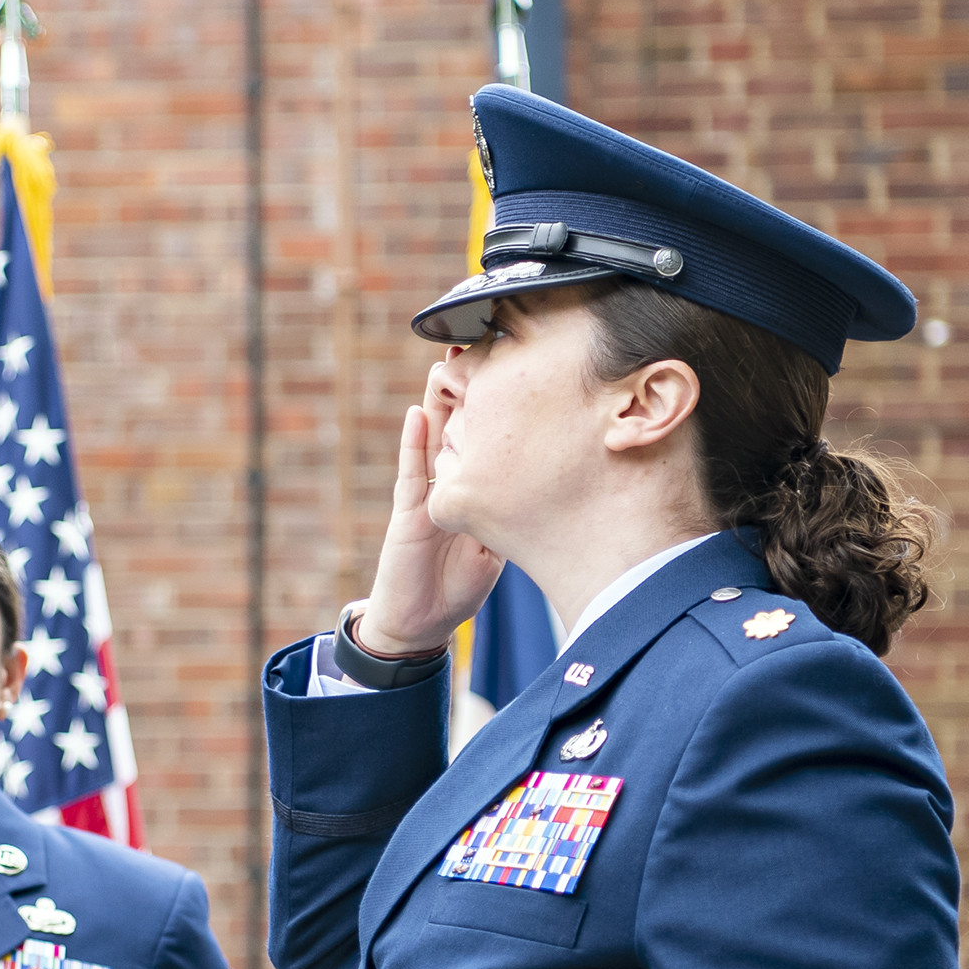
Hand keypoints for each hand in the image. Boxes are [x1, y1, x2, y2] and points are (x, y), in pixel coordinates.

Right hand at [353, 359, 503, 655]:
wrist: (421, 622)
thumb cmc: (459, 586)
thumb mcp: (503, 545)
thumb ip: (519, 515)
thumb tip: (560, 492)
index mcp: (474, 488)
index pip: (490, 438)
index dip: (504, 407)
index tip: (523, 372)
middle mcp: (449, 484)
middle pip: (462, 426)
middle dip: (473, 389)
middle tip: (486, 347)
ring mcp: (426, 496)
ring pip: (433, 439)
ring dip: (438, 402)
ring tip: (447, 363)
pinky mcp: (408, 515)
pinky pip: (411, 474)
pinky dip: (413, 444)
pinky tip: (417, 414)